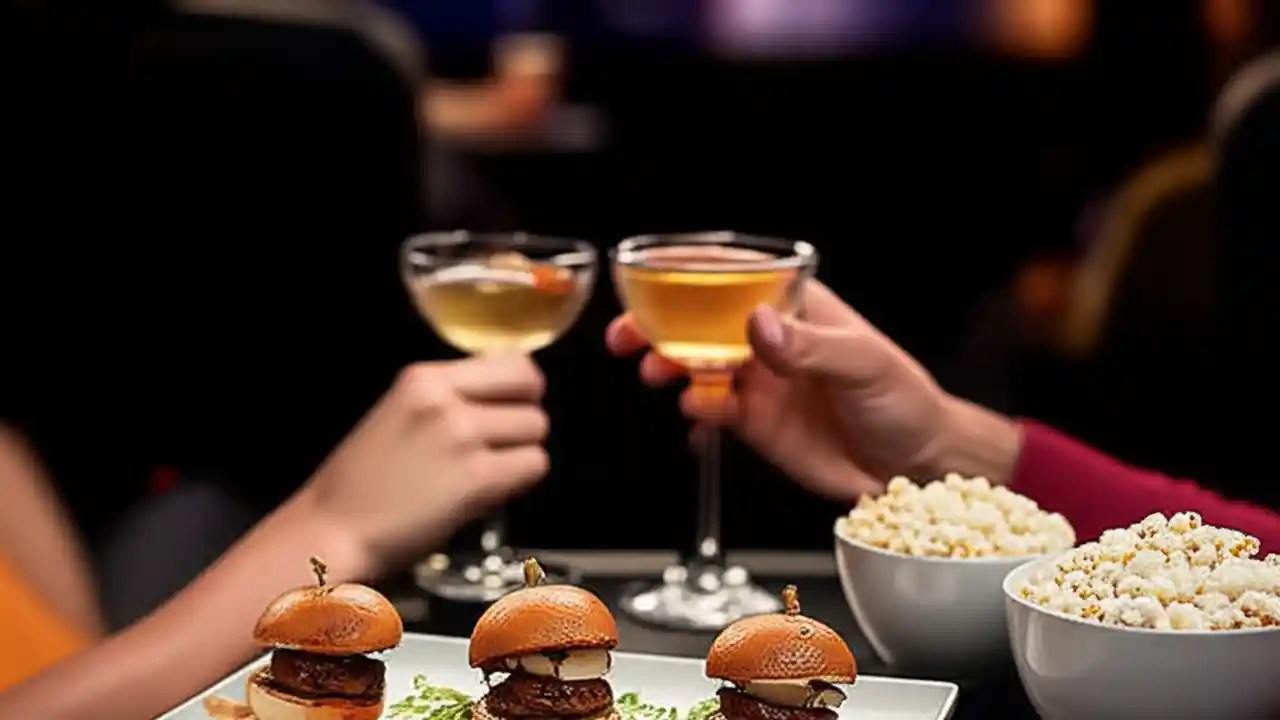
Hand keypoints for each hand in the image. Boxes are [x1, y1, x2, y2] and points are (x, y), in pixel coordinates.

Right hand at [297, 355, 549, 572]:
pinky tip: (488, 493)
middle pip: (531, 389)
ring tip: (486, 473)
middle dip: (526, 415)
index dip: (521, 385)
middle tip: (507, 442)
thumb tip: (506, 395)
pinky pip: (534, 466)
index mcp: (423, 379)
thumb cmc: (360, 485)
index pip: (511, 359)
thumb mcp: (399, 414)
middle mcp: (444, 399)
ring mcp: (461, 436)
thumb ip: (448, 399)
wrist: (332, 532)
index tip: (514, 404)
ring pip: (536, 430)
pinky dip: (520, 482)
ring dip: (521, 453)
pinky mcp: (476, 477)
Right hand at [607, 281, 1019, 501]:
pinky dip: (693, 409)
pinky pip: (708, 410)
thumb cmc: (904, 400)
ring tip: (657, 374)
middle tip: (627, 333)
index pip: (735, 274)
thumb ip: (808, 346)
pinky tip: (695, 411)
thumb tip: (758, 325)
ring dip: (667, 364)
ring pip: (694, 362)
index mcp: (795, 306)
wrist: (915, 468)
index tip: (653, 270)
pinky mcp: (752, 423)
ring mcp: (758, 380)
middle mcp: (769, 338)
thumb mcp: (862, 364)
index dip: (691, 268)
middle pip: (698, 318)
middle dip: (657, 321)